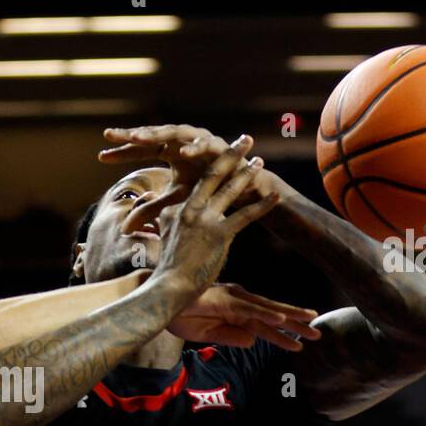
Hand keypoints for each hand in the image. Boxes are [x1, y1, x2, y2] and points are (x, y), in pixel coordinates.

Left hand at [100, 124, 291, 232]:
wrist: (242, 193)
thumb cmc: (208, 193)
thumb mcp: (175, 202)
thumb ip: (151, 209)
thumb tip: (125, 228)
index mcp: (170, 152)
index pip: (142, 150)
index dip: (122, 153)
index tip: (101, 156)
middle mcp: (183, 142)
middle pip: (153, 135)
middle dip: (133, 135)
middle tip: (111, 135)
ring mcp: (201, 140)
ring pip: (175, 133)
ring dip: (157, 134)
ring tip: (137, 138)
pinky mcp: (220, 147)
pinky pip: (205, 145)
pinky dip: (194, 148)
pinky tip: (181, 152)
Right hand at [148, 137, 280, 296]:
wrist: (170, 285)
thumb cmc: (169, 264)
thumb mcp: (163, 232)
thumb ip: (163, 215)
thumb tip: (150, 202)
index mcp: (181, 208)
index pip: (199, 180)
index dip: (214, 163)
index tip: (225, 151)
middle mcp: (193, 209)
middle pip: (214, 175)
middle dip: (231, 154)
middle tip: (246, 139)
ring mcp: (207, 220)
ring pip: (231, 190)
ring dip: (247, 174)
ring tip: (260, 161)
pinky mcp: (220, 234)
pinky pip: (245, 215)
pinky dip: (262, 205)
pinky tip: (275, 196)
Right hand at [170, 283, 320, 351]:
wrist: (157, 302)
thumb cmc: (179, 314)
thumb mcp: (207, 333)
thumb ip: (230, 337)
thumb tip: (253, 342)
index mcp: (234, 308)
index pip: (264, 323)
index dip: (284, 333)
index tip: (303, 340)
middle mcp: (238, 300)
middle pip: (272, 314)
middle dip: (296, 324)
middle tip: (318, 334)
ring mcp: (232, 299)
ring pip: (266, 310)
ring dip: (289, 318)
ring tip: (310, 325)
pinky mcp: (224, 300)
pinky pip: (249, 310)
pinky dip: (266, 314)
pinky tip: (281, 320)